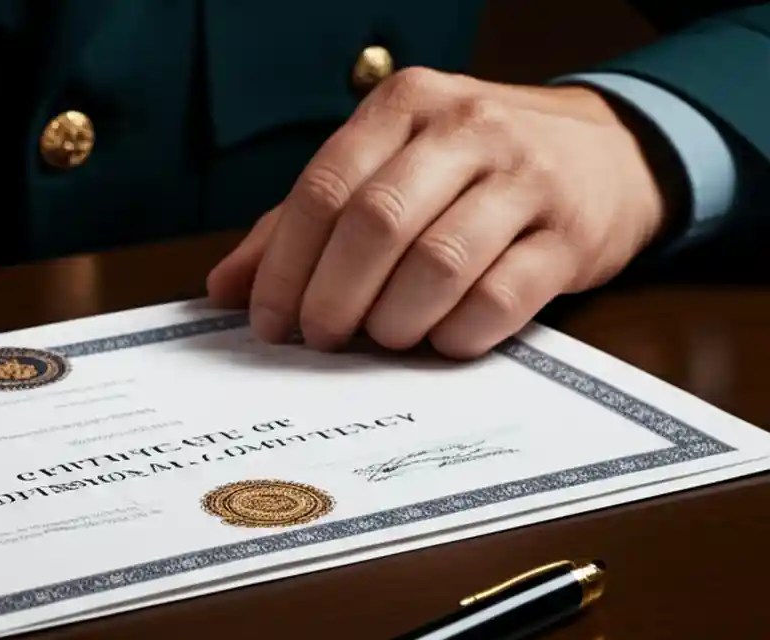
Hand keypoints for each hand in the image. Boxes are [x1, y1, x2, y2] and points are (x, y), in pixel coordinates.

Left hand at [207, 67, 674, 357]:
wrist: (607, 154)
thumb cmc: (470, 170)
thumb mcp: (386, 169)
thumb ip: (302, 223)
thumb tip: (226, 288)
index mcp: (405, 105)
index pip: (324, 188)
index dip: (285, 265)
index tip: (268, 321)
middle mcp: (467, 129)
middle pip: (376, 224)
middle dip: (333, 297)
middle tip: (321, 337)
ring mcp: (526, 179)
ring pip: (438, 263)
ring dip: (394, 320)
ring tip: (382, 337)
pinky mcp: (570, 235)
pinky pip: (501, 299)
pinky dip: (458, 333)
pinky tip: (441, 340)